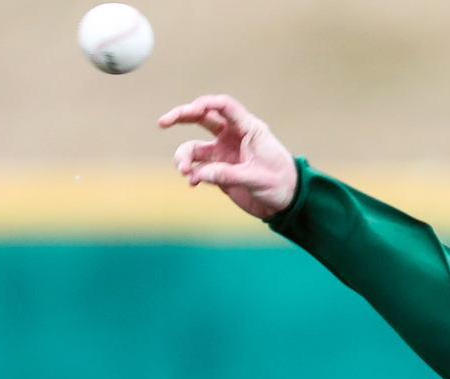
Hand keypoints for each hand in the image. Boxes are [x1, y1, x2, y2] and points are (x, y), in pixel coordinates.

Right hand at [158, 94, 298, 218]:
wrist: (288, 203)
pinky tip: (193, 183)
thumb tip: (197, 175)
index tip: (190, 110)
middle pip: (202, 118)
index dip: (204, 104)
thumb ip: (227, 175)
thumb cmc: (281, 183)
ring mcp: (224, 153)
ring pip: (194, 147)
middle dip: (181, 117)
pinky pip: (198, 168)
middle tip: (162, 123)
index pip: (223, 106)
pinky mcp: (219, 171)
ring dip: (184, 156)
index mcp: (248, 129)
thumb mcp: (257, 179)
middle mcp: (233, 137)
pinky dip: (192, 174)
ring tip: (184, 171)